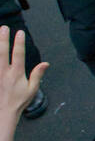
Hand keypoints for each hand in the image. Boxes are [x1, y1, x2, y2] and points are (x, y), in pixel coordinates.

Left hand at [0, 26, 48, 140]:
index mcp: (16, 74)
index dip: (19, 43)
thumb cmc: (18, 101)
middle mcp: (4, 72)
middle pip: (2, 52)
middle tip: (4, 28)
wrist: (3, 112)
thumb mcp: (32, 89)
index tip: (20, 32)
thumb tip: (45, 64)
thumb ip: (37, 75)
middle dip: (3, 39)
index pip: (18, 54)